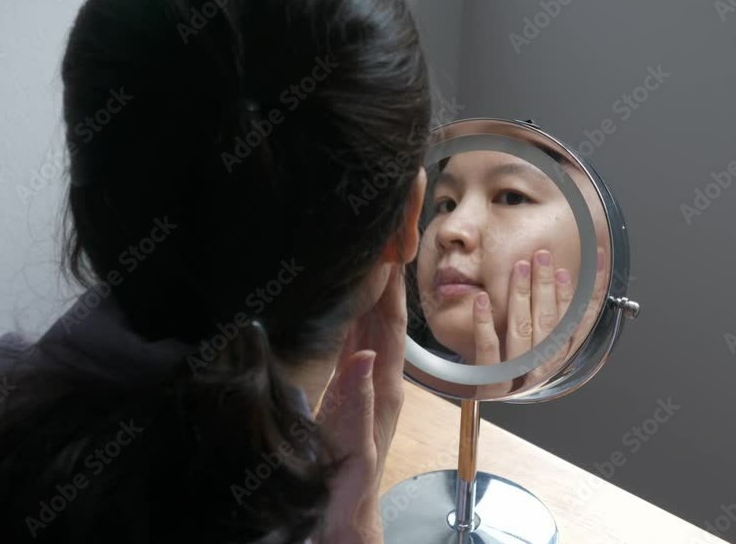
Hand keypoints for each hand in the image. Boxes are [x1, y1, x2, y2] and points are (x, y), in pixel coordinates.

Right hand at [316, 265, 407, 542]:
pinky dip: (356, 309)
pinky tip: (349, 292)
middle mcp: (380, 375)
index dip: (389, 283)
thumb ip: (356, 403)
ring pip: (372, 320)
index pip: (387, 322)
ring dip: (372, 284)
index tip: (388, 243)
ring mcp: (368, 378)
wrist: (347, 508)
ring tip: (370, 246)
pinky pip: (358, 336)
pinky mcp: (354, 383)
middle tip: (384, 227)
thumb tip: (363, 358)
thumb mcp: (351, 445)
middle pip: (385, 312)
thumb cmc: (348, 482)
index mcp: (383, 384)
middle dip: (386, 270)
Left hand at [471, 248, 608, 389]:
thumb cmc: (513, 366)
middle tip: (543, 257)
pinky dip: (484, 323)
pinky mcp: (490, 383)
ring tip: (520, 268)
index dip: (590, 293)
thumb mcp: (538, 345)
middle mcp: (542, 369)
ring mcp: (517, 377)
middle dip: (547, 286)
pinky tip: (482, 299)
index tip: (593, 262)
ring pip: (522, 331)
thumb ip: (554, 320)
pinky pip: (488, 349)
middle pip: (549, 323)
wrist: (487, 397)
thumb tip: (568, 278)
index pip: (580, 324)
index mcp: (558, 360)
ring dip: (521, 295)